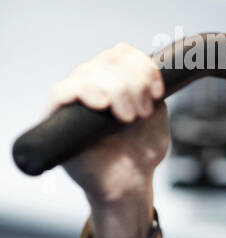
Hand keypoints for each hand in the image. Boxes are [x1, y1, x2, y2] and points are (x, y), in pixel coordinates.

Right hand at [44, 42, 169, 204]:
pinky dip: (84, 92)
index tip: (158, 91)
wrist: (130, 184)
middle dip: (133, 84)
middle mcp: (93, 86)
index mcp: (115, 82)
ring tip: (129, 118)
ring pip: (88, 73)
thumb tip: (146, 71)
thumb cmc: (141, 152)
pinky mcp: (56, 117)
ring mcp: (74, 100)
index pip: (121, 54)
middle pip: (107, 61)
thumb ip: (151, 91)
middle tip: (142, 112)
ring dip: (116, 90)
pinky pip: (62, 92)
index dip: (141, 65)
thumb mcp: (155, 115)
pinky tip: (102, 104)